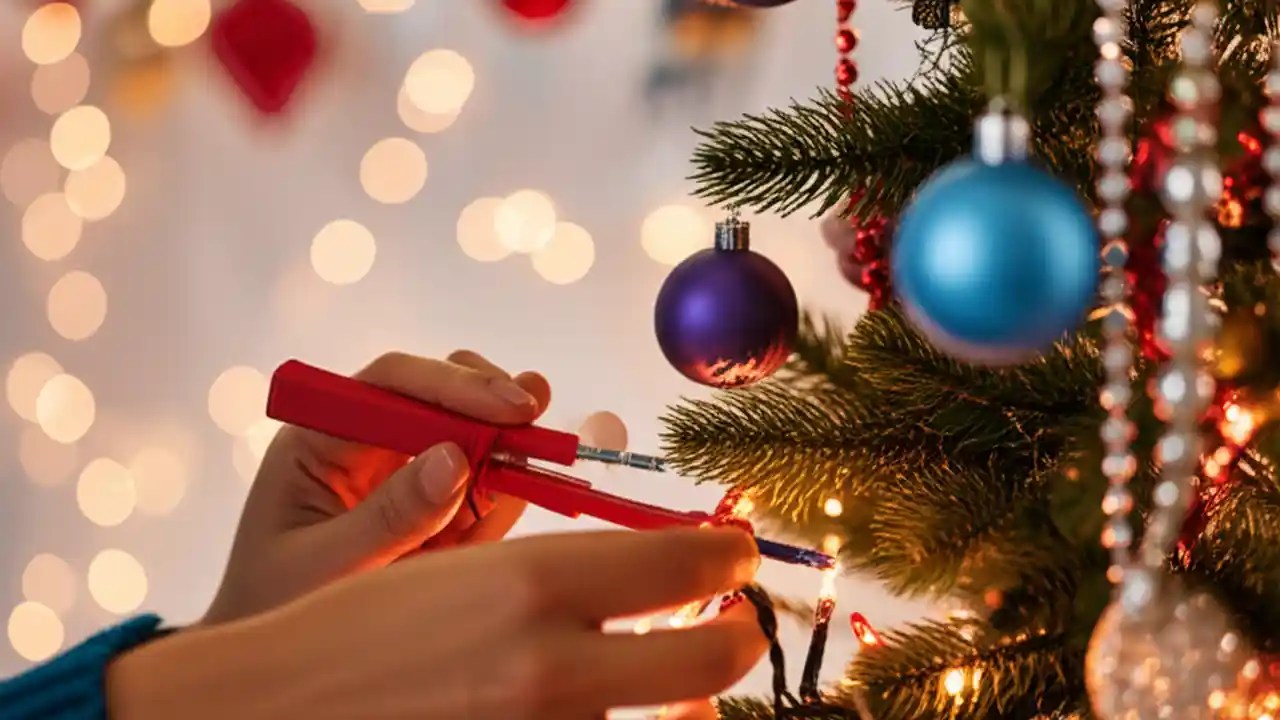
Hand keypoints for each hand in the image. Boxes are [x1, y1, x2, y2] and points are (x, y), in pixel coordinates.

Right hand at [109, 527, 766, 719]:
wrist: (274, 712)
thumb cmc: (361, 631)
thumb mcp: (464, 573)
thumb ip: (569, 572)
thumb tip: (667, 563)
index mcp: (534, 583)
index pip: (690, 562)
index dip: (730, 556)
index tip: (736, 556)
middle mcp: (554, 666)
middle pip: (717, 655)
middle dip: (740, 634)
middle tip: (737, 623)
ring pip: (673, 718)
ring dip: (686, 700)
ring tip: (679, 686)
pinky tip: (613, 715)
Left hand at [204, 350, 550, 623]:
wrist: (277, 667)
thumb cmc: (273, 609)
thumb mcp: (324, 566)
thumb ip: (390, 516)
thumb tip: (457, 459)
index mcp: (321, 438)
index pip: (392, 385)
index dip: (455, 384)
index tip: (511, 406)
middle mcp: (367, 445)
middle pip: (439, 395)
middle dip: (492, 401)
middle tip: (538, 417)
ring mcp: (406, 478)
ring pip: (472, 438)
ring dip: (509, 448)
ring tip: (540, 465)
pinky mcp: (437, 514)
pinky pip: (485, 493)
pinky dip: (508, 497)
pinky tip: (512, 509)